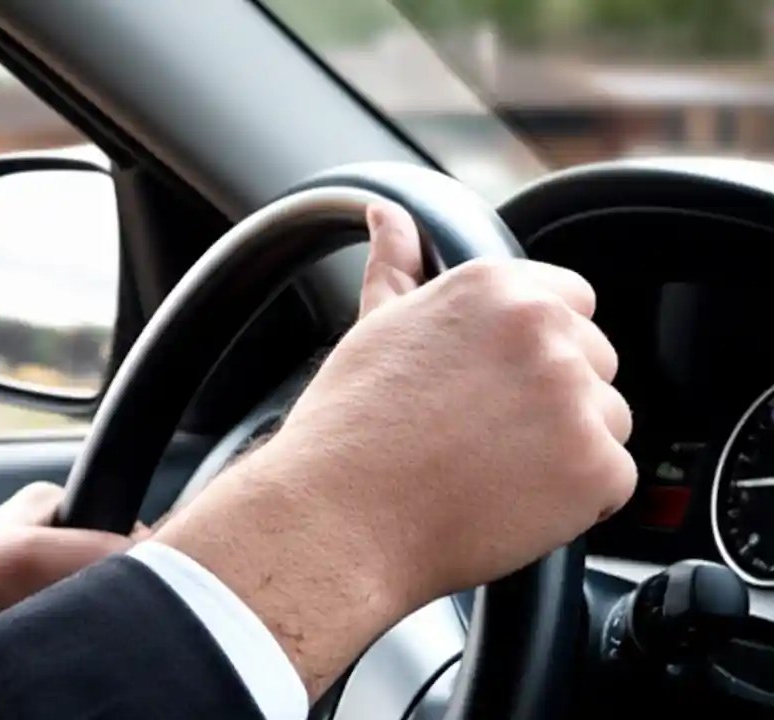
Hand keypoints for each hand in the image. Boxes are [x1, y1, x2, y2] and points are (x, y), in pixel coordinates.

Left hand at [0, 482, 136, 659]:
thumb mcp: (41, 554)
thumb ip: (105, 549)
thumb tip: (155, 564)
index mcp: (51, 501)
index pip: (121, 525)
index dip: (132, 557)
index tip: (133, 584)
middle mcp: (43, 530)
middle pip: (104, 561)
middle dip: (105, 585)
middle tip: (93, 607)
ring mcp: (32, 569)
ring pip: (86, 590)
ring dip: (81, 609)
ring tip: (65, 620)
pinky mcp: (21, 605)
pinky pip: (64, 614)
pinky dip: (64, 626)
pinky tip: (54, 635)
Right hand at [154, 203, 634, 696]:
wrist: (339, 515)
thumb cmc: (349, 428)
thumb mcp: (373, 328)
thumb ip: (397, 264)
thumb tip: (387, 213)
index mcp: (495, 287)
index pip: (569, 302)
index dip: (533, 349)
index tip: (495, 385)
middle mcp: (543, 329)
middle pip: (594, 361)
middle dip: (552, 397)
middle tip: (481, 434)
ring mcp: (574, 397)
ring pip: (607, 420)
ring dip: (566, 448)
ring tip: (489, 470)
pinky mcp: (595, 466)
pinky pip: (612, 481)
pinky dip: (574, 501)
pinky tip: (508, 502)